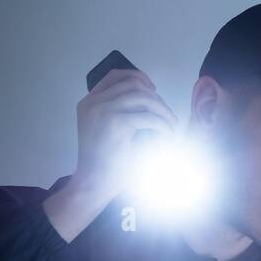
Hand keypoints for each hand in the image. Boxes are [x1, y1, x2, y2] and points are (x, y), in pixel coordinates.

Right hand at [72, 67, 177, 207]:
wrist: (92, 185)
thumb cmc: (103, 163)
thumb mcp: (106, 131)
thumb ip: (118, 113)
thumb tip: (149, 98)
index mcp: (89, 103)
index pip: (115, 75)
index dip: (138, 77)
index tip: (153, 90)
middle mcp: (93, 103)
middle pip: (133, 84)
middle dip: (156, 96)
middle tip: (167, 114)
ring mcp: (102, 111)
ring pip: (143, 97)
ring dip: (163, 109)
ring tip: (171, 124)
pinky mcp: (115, 123)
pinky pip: (148, 117)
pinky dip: (163, 124)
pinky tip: (168, 134)